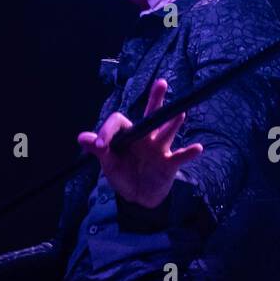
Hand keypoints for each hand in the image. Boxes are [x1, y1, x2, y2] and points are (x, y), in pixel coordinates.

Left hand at [77, 78, 202, 207]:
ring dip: (173, 123)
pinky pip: (179, 157)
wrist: (138, 197)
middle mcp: (146, 138)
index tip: (100, 146)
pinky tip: (197, 148)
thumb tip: (82, 137)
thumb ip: (98, 150)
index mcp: (128, 135)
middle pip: (151, 115)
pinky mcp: (168, 164)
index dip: (107, 129)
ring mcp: (159, 149)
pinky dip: (188, 153)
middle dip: (155, 99)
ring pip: (166, 132)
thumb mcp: (108, 164)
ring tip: (181, 113)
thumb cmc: (123, 176)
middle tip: (162, 83)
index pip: (119, 121)